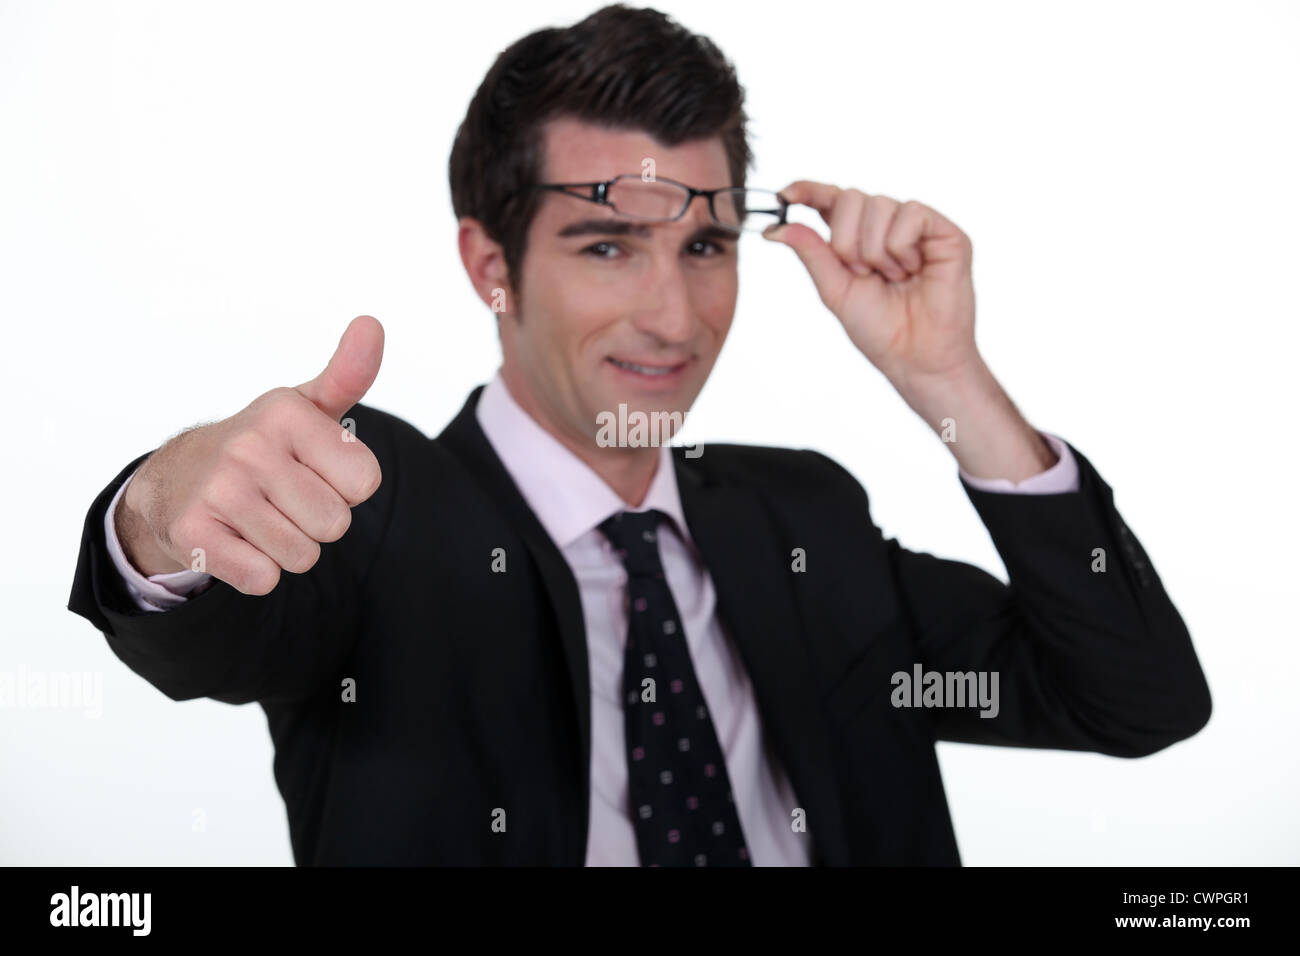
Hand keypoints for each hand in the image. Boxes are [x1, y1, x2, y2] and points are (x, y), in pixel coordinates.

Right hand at [116, 315, 384, 594]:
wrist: (176, 477)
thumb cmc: (263, 445)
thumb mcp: (305, 406)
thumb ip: (349, 374)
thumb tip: (372, 323)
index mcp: (287, 413)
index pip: (365, 482)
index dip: (346, 486)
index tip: (313, 469)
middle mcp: (250, 446)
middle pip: (335, 524)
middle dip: (317, 521)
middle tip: (283, 498)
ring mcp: (219, 490)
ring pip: (302, 556)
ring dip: (288, 547)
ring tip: (260, 517)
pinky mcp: (193, 533)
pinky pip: (263, 578)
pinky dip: (257, 571)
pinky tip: (235, 540)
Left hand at [764, 182, 978, 388]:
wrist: (916, 357)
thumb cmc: (880, 329)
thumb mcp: (835, 290)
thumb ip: (811, 253)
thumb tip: (776, 228)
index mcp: (856, 238)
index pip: (830, 200)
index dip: (808, 191)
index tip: (785, 194)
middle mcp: (885, 225)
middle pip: (851, 198)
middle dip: (847, 241)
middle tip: (864, 274)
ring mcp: (916, 226)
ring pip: (879, 204)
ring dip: (875, 251)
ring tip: (893, 278)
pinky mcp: (944, 231)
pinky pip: (911, 213)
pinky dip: (902, 246)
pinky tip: (914, 270)